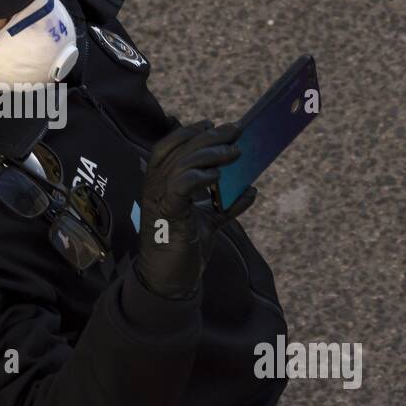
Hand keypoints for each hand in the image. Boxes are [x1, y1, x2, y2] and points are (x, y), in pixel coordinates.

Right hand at [134, 120, 245, 298]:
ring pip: (183, 163)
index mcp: (159, 184)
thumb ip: (226, 204)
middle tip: (235, 130)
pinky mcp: (168, 213)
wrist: (171, 281)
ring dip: (210, 154)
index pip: (168, 147)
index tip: (212, 124)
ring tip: (234, 152)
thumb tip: (250, 190)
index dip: (187, 132)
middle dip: (208, 136)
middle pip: (180, 150)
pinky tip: (218, 176)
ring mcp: (159, 199)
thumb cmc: (184, 249)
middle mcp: (155, 187)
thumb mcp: (209, 222)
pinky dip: (200, 176)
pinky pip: (181, 185)